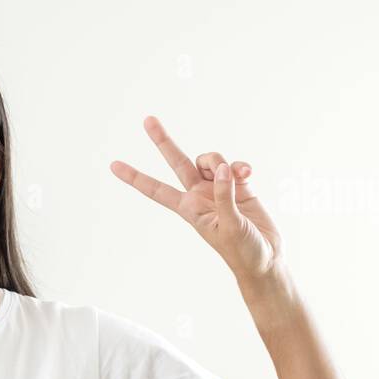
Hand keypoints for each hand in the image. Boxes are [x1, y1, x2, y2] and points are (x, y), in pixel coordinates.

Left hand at [109, 116, 283, 281]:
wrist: (265, 259)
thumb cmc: (242, 251)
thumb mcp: (230, 226)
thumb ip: (224, 195)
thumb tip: (221, 168)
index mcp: (189, 208)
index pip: (156, 190)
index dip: (135, 177)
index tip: (113, 165)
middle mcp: (199, 195)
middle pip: (177, 162)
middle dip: (163, 141)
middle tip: (147, 119)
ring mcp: (219, 188)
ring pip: (210, 160)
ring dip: (222, 161)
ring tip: (239, 176)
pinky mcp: (239, 186)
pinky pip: (234, 166)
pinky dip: (241, 166)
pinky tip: (249, 173)